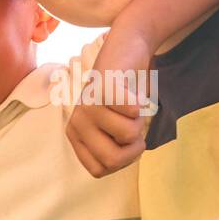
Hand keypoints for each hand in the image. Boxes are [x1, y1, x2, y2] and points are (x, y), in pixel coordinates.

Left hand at [66, 26, 153, 177]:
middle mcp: (77, 122)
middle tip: (133, 125)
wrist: (127, 49)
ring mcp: (88, 104)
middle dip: (134, 147)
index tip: (125, 142)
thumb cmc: (124, 95)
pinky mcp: (103, 86)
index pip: (99, 170)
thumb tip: (117, 162)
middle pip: (112, 160)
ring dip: (140, 122)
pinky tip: (134, 93)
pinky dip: (141, 104)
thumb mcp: (113, 127)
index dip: (122, 161)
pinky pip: (130, 111)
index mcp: (76, 135)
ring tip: (132, 106)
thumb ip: (112, 149)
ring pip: (127, 135)